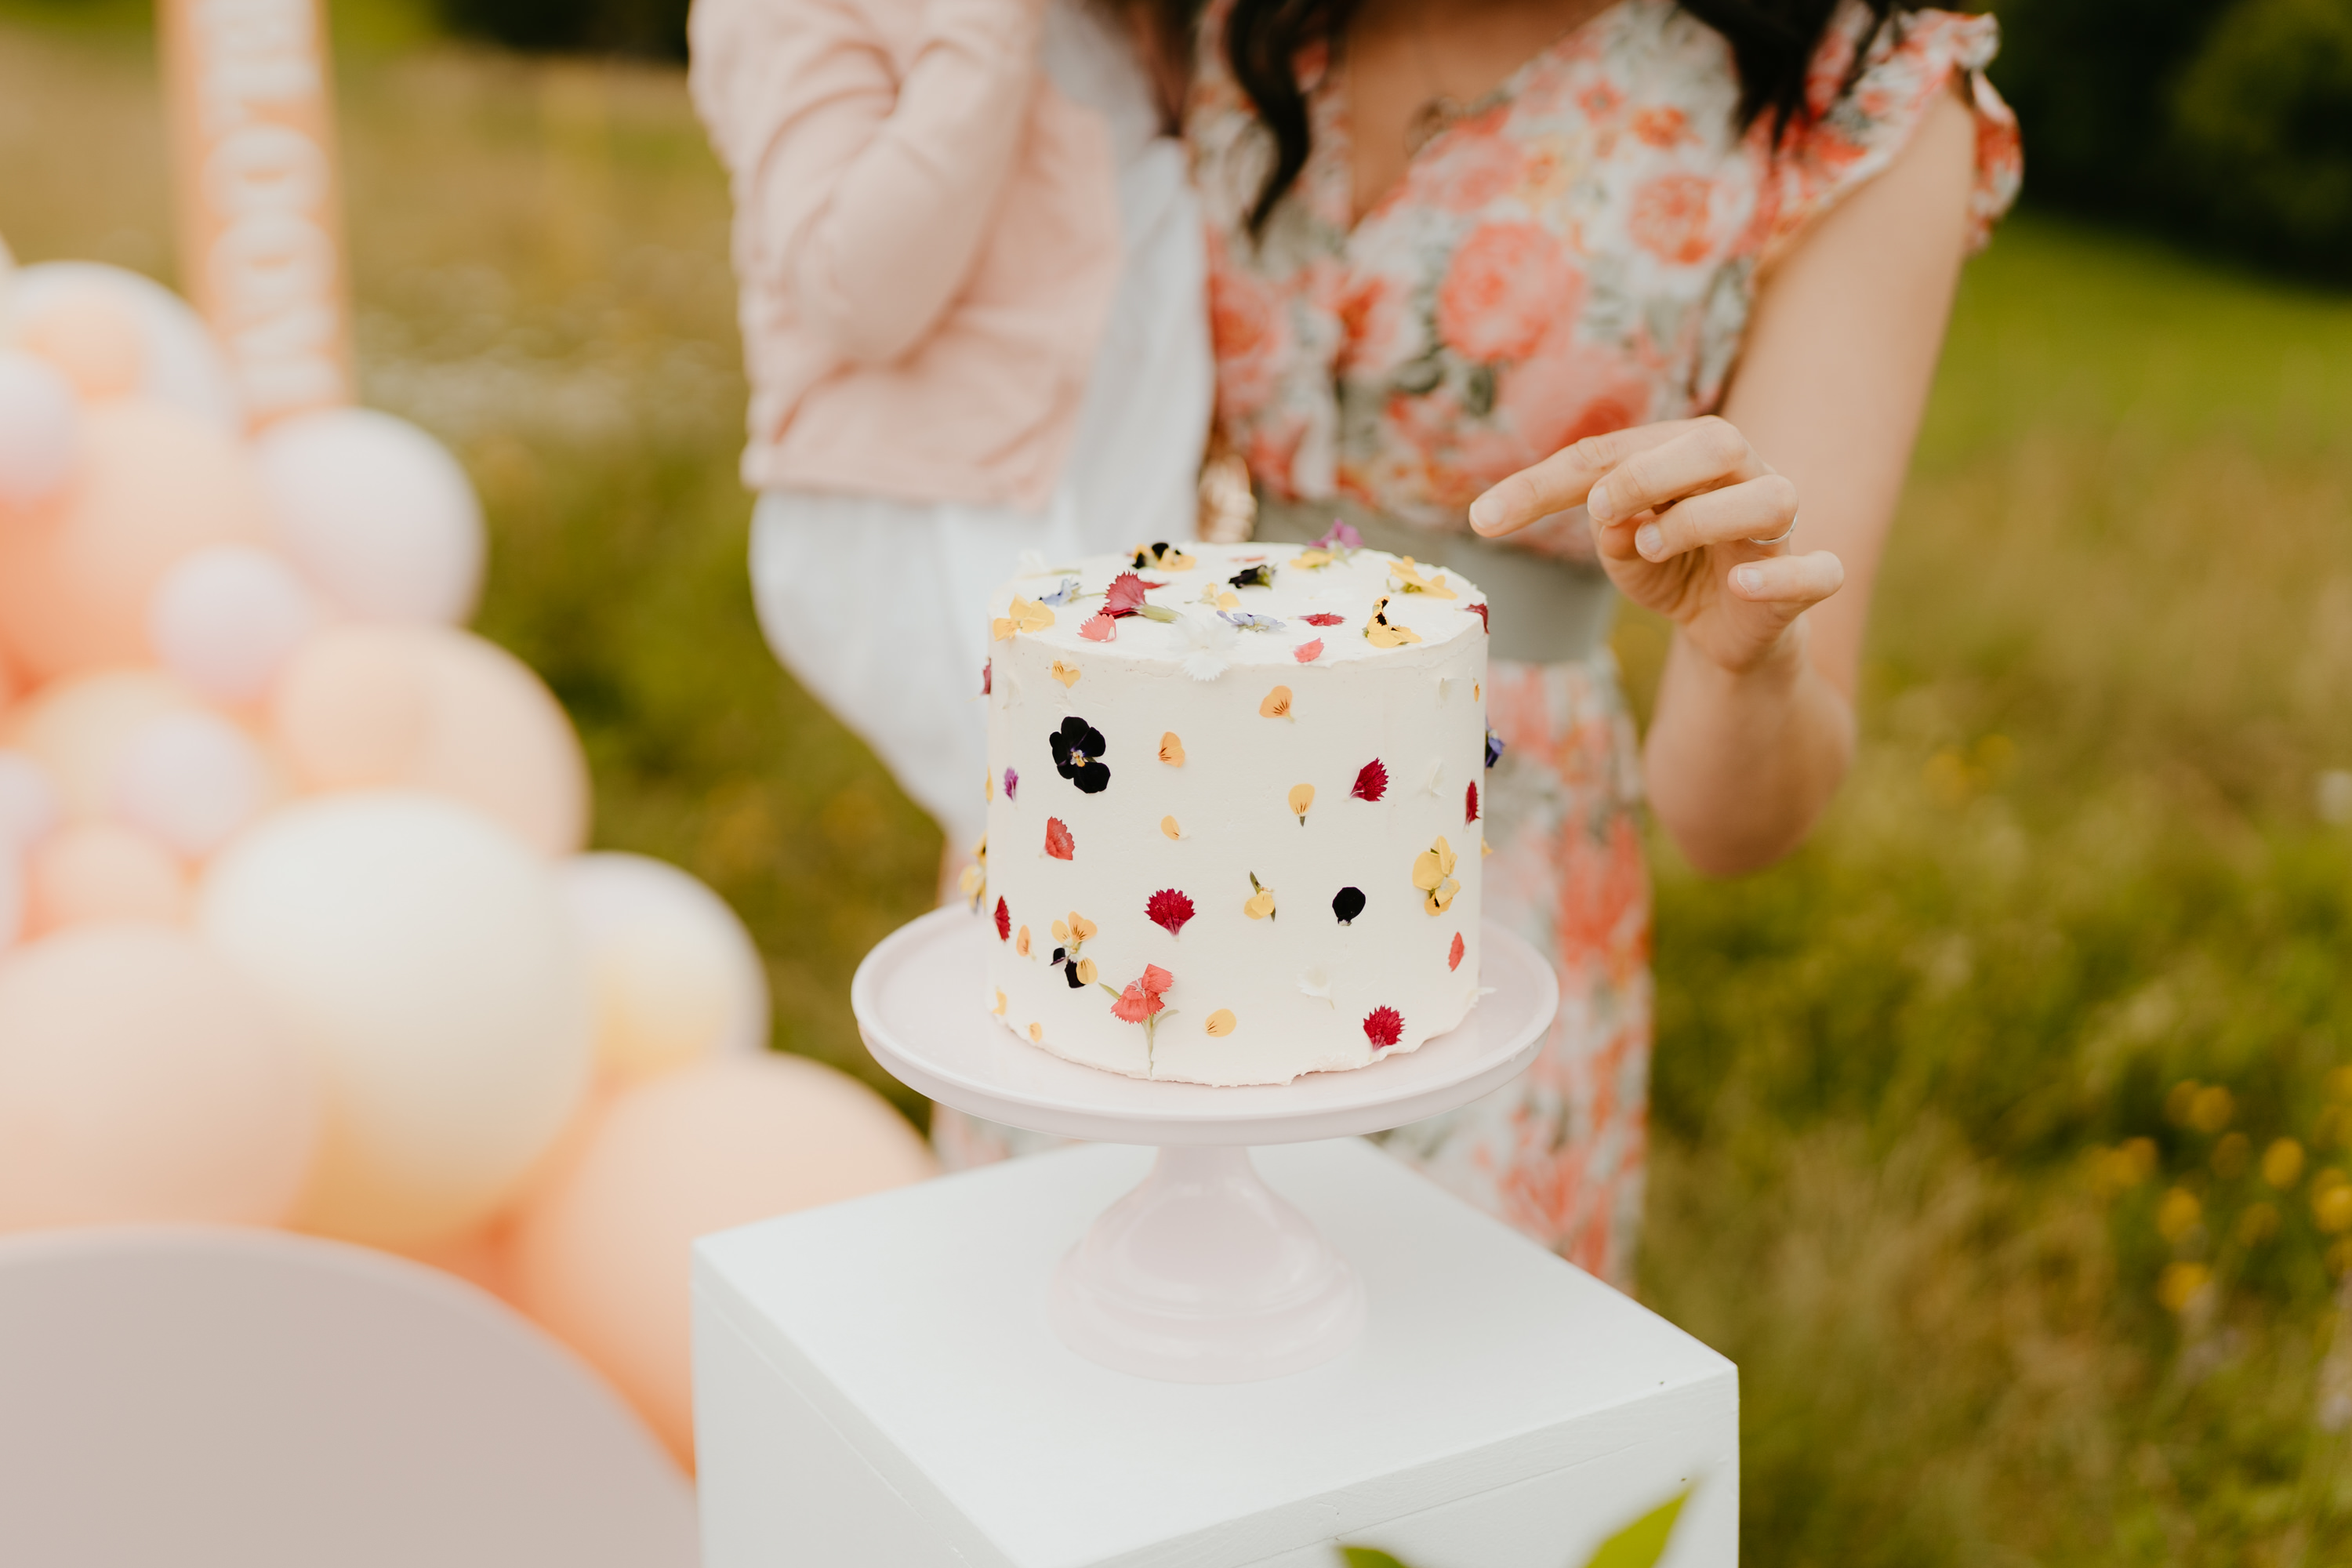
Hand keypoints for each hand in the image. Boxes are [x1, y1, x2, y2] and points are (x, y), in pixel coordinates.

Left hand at [1468, 416, 1844, 676]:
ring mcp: (1779, 529)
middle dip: (1647, 472)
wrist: (1730, 631)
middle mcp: (1741, 476)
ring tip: (1652, 548)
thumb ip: (1610, 524)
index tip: (1481, 520)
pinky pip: (1817, 572)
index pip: (1611, 453)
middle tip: (1600, 514)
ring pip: (1769, 498)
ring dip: (1700, 521)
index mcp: (1685, 456)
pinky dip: (1780, 576)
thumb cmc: (1672, 567)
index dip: (1543, 484)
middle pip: (1715, 441)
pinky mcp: (1804, 582)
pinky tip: (1740, 583)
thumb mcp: (1623, 547)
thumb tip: (1609, 511)